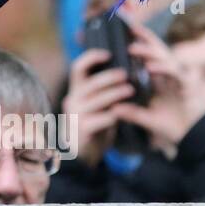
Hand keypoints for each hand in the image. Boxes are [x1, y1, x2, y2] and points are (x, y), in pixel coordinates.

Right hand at [62, 48, 134, 166]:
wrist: (84, 152)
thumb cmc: (95, 122)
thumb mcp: (94, 103)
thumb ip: (100, 89)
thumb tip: (121, 68)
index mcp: (76, 90)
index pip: (78, 68)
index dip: (91, 57)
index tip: (108, 54)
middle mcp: (73, 100)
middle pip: (89, 83)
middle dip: (109, 77)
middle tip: (125, 74)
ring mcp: (76, 115)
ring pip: (97, 100)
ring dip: (115, 94)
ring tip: (131, 90)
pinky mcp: (84, 130)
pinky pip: (101, 119)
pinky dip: (114, 114)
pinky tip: (125, 112)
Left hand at [117, 18, 204, 149]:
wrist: (198, 139)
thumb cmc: (175, 127)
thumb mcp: (149, 120)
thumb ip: (133, 113)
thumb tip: (113, 109)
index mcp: (161, 80)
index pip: (150, 57)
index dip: (141, 43)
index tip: (125, 32)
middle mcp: (171, 77)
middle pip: (159, 52)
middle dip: (146, 39)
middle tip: (129, 27)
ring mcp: (180, 79)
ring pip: (166, 59)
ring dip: (149, 52)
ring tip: (132, 47)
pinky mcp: (189, 86)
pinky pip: (176, 74)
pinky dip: (164, 70)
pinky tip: (150, 68)